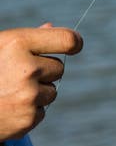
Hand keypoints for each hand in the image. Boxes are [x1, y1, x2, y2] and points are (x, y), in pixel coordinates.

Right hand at [0, 25, 82, 139]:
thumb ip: (26, 41)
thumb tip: (51, 27)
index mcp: (17, 43)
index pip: (66, 39)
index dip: (74, 42)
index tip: (76, 45)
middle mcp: (26, 68)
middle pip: (59, 68)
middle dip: (44, 71)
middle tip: (16, 74)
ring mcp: (29, 95)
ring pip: (52, 91)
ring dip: (37, 92)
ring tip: (9, 91)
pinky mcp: (30, 118)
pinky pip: (43, 110)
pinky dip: (30, 110)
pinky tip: (8, 106)